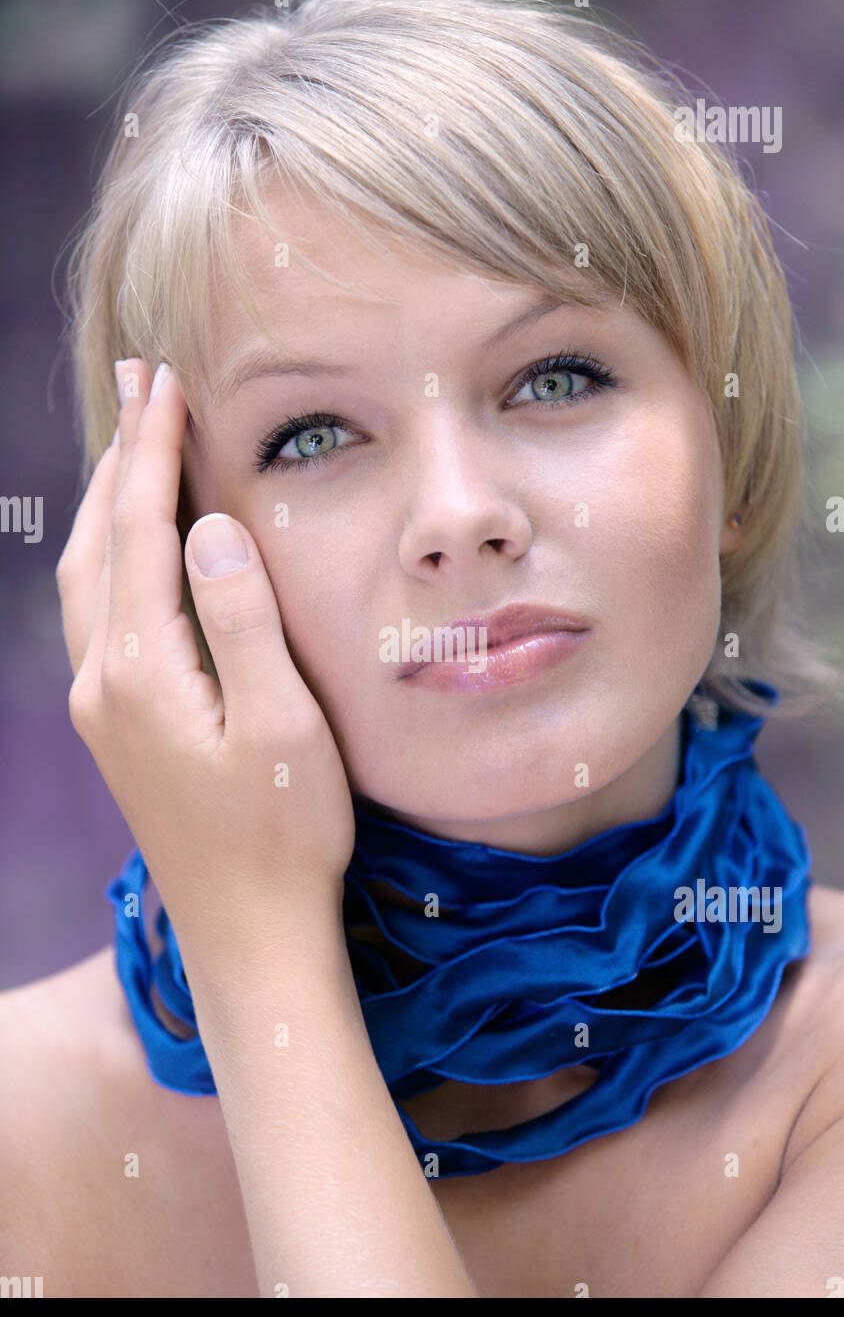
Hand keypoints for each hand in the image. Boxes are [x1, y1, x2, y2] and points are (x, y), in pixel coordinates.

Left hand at [57, 359, 356, 975]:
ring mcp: (100, 708)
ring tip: (133, 445)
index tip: (166, 382)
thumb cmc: (283, 835)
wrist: (247, 933)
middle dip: (121, 458)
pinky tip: (132, 550)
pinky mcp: (114, 729)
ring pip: (87, 578)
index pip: (141, 532)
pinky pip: (96, 615)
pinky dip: (110, 557)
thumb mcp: (284, 725)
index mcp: (142, 670)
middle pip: (100, 543)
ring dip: (109, 505)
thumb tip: (208, 528)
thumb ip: (243, 620)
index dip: (154, 452)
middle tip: (140, 382)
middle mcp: (101, 681)